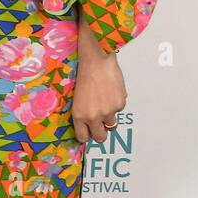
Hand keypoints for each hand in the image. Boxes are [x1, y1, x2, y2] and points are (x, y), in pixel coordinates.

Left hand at [71, 13, 125, 144]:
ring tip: (105, 102)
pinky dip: (116, 102)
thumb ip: (84, 112)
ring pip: (112, 124)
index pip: (83, 137)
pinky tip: (111, 90)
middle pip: (100, 137)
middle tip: (101, 125)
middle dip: (101, 133)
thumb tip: (91, 122)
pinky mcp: (119, 104)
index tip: (89, 132)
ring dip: (109, 117)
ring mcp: (107, 112)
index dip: (87, 135)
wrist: (97, 61)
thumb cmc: (84, 76)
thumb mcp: (78, 98)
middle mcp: (93, 117)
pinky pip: (119, 109)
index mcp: (79, 115)